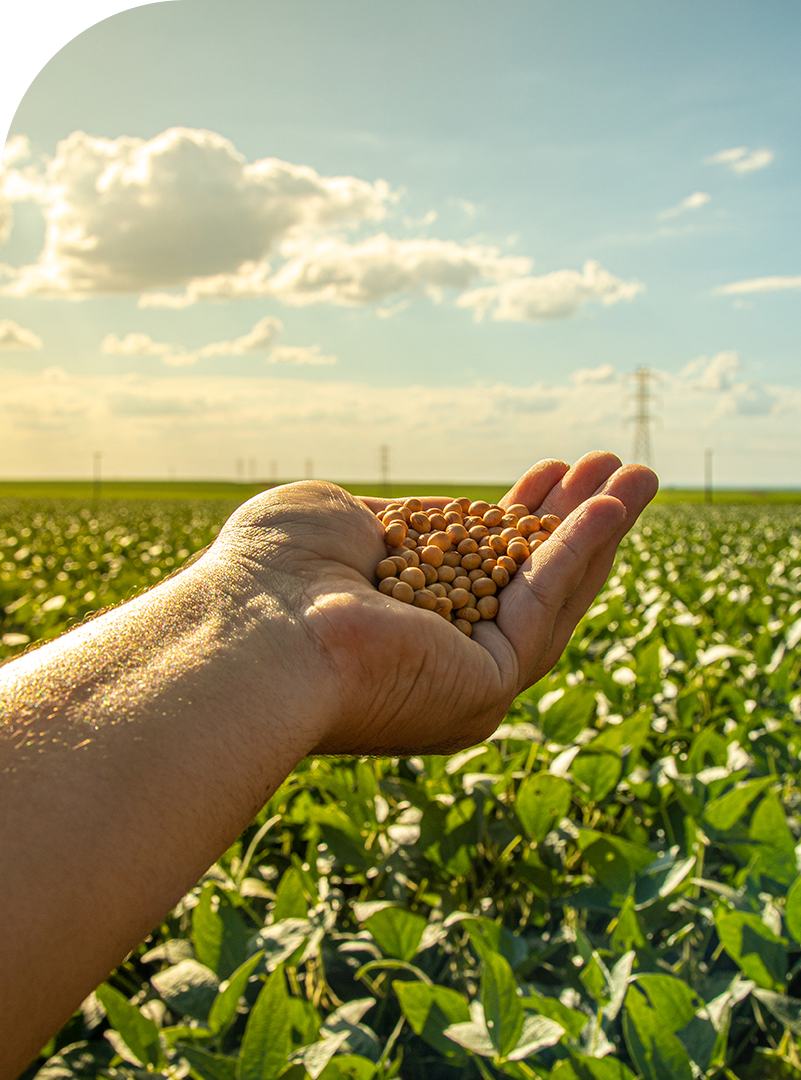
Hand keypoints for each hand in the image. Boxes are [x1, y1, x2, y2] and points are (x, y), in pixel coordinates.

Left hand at [211, 451, 657, 757]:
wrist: (250, 626)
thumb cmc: (270, 568)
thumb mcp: (339, 522)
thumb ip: (397, 526)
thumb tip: (421, 526)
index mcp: (397, 616)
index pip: (474, 565)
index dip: (517, 519)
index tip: (547, 476)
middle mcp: (434, 654)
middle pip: (523, 582)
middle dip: (571, 522)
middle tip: (614, 471)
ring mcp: (461, 678)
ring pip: (548, 598)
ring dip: (596, 534)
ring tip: (638, 477)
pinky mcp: (484, 691)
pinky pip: (542, 614)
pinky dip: (578, 557)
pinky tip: (609, 508)